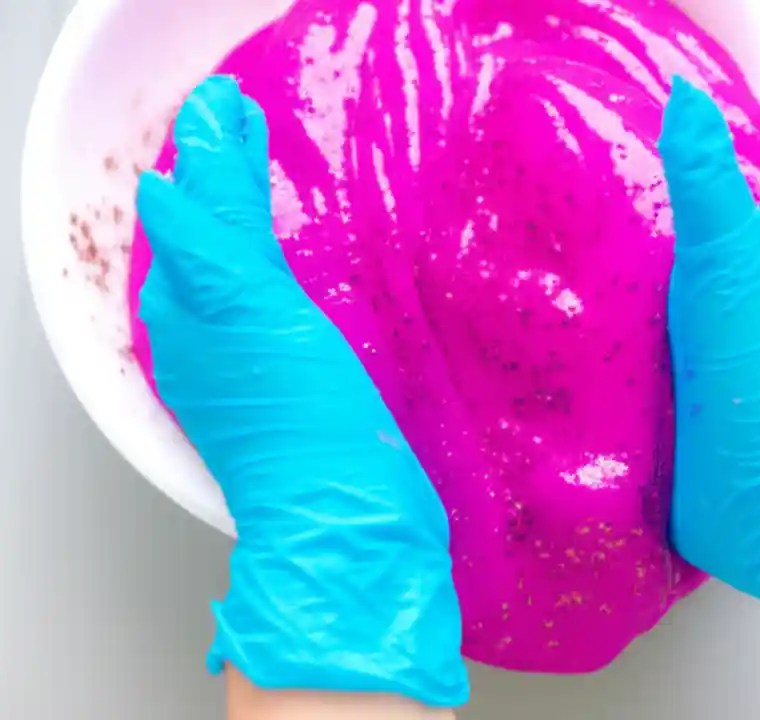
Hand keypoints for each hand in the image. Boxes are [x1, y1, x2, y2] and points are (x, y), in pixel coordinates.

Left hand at [137, 76, 467, 707]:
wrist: (351, 517)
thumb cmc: (306, 427)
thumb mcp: (254, 321)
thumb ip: (215, 251)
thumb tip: (168, 189)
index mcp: (191, 315)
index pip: (191, 210)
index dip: (209, 156)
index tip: (232, 107)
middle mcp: (205, 334)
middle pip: (206, 230)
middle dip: (221, 171)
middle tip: (243, 117)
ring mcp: (247, 359)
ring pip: (235, 260)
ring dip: (246, 205)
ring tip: (265, 162)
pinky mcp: (289, 380)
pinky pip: (269, 300)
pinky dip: (276, 258)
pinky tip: (299, 258)